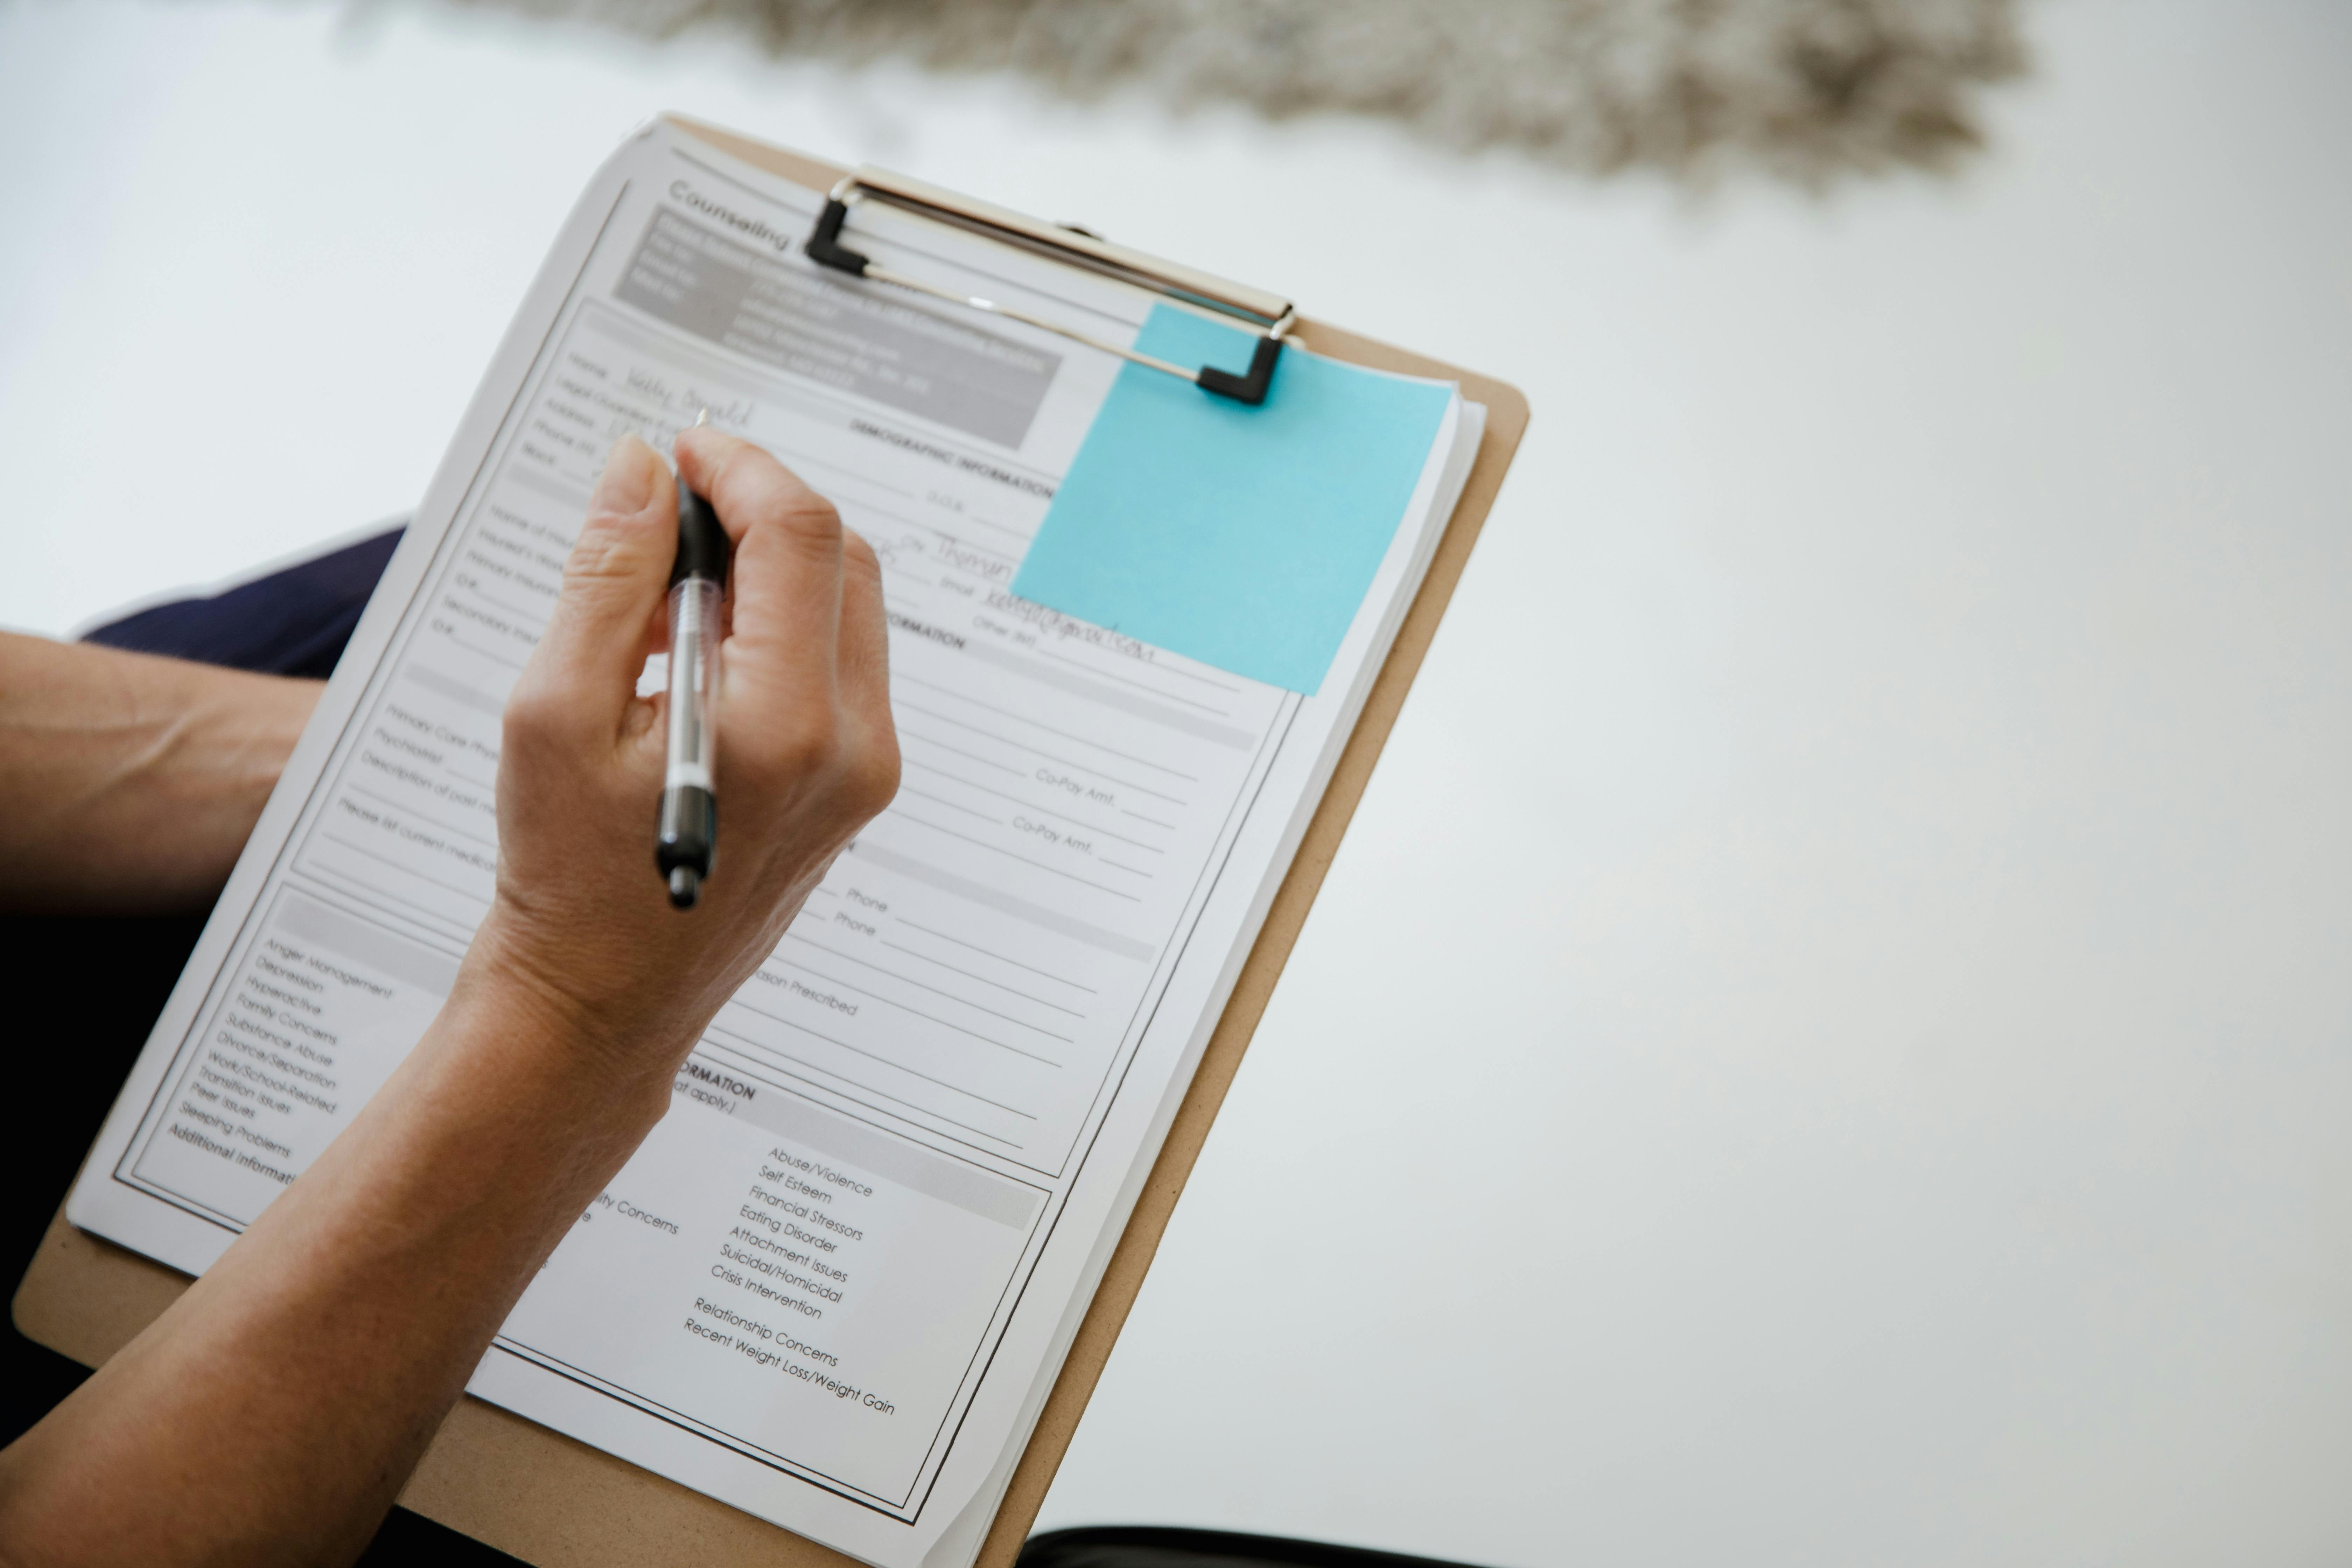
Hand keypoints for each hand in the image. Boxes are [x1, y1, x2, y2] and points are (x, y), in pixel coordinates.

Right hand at [462, 429, 898, 1095]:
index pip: (801, 536)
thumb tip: (642, 470)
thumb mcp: (556, 711)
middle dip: (759, 508)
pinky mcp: (857, 784)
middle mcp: (852, 747)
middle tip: (669, 504)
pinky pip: (838, 662)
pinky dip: (778, 622)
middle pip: (842, 559)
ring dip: (769, 564)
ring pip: (848, 605)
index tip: (680, 450)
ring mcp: (867, 771)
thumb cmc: (566, 875)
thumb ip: (608, 577)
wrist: (601, 1000)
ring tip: (667, 588)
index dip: (740, 468)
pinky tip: (698, 645)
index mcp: (786, 727)